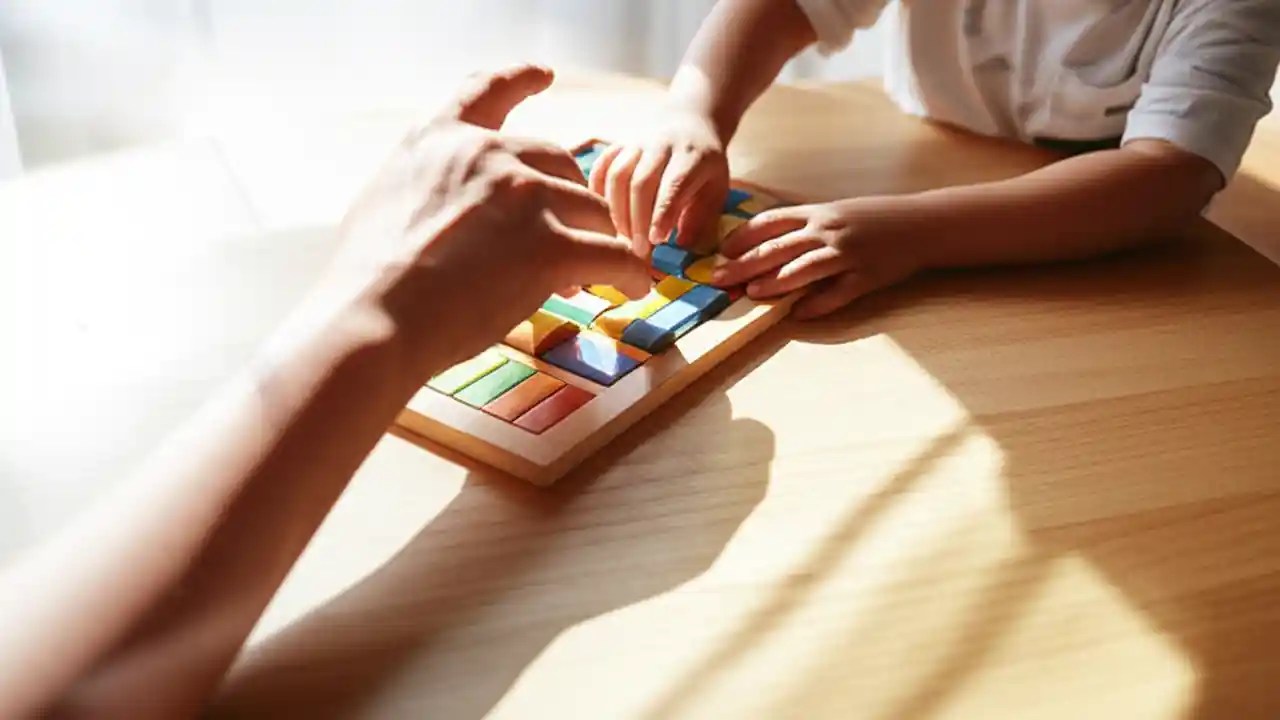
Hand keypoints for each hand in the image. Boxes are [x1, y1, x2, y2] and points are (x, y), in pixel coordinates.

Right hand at [328, 65, 650, 369]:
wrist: (371, 319)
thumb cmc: (365, 280)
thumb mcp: (382, 201)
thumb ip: (423, 187)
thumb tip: (439, 206)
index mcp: (440, 139)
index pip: (487, 91)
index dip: (520, 80)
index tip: (544, 74)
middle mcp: (488, 154)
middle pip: (560, 162)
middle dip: (568, 200)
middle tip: (563, 242)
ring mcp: (524, 197)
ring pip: (591, 211)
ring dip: (596, 241)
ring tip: (589, 278)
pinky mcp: (552, 246)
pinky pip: (616, 255)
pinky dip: (631, 272)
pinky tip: (634, 286)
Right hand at [589, 107, 729, 254]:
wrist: (690, 121)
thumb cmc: (705, 164)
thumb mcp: (716, 187)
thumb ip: (702, 216)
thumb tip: (681, 245)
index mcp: (691, 156)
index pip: (673, 186)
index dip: (662, 214)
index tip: (656, 240)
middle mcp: (662, 145)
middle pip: (641, 183)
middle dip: (637, 220)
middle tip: (637, 250)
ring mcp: (636, 141)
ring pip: (618, 175)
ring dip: (616, 210)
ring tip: (621, 236)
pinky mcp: (618, 143)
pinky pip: (602, 166)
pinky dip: (597, 191)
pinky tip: (601, 214)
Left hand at [713, 199, 923, 318]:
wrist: (920, 223)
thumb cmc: (872, 218)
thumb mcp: (834, 212)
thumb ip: (801, 225)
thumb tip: (763, 243)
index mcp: (817, 212)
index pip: (770, 222)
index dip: (742, 238)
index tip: (721, 252)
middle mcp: (829, 230)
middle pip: (779, 247)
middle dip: (745, 264)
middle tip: (720, 279)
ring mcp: (849, 254)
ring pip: (805, 269)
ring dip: (775, 283)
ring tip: (751, 294)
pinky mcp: (868, 276)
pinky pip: (839, 293)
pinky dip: (817, 304)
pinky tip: (798, 314)